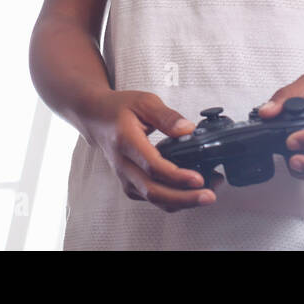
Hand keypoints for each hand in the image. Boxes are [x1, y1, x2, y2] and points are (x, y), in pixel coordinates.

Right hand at [80, 90, 223, 211]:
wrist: (95, 118)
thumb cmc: (118, 109)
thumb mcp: (144, 102)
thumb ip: (167, 116)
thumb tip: (188, 129)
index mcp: (126, 141)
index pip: (152, 166)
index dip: (177, 176)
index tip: (198, 178)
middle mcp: (123, 164)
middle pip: (154, 191)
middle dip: (184, 198)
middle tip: (209, 195)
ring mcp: (125, 177)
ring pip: (154, 199)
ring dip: (182, 201)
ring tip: (208, 193)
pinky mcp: (130, 184)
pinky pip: (152, 199)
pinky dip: (172, 200)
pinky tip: (190, 192)